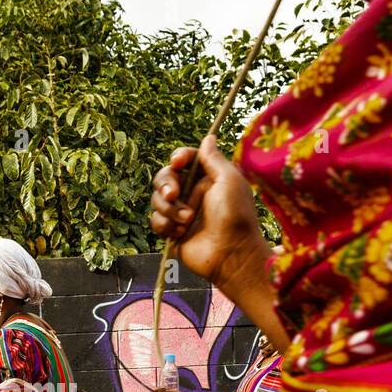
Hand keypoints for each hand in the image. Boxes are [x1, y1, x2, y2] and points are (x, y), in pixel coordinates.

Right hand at [150, 135, 268, 289]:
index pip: (185, 159)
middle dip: (166, 184)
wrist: (230, 255)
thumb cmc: (235, 216)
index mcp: (207, 178)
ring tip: (187, 221)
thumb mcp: (229, 181)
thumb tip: (209, 136)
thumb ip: (214, 158)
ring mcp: (181, 212)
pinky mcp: (172, 231)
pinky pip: (156, 220)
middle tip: (173, 195)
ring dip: (170, 210)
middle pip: (165, 177)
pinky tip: (180, 233)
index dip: (178, 158)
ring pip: (157, 200)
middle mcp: (192, 193)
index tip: (177, 162)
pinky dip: (166, 225)